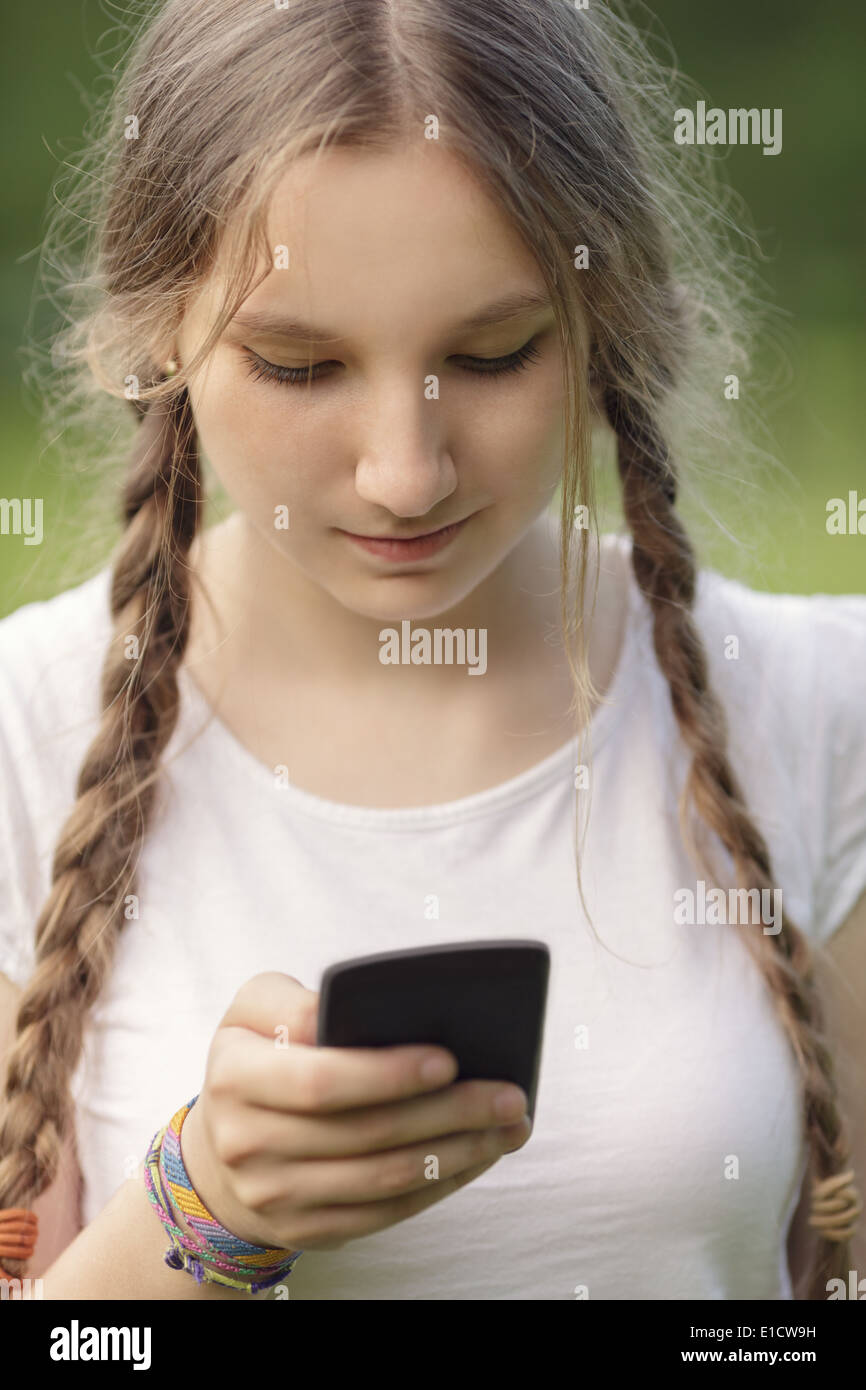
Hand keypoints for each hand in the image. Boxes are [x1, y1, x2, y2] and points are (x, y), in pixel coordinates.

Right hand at [179, 971, 531, 1251]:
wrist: (221, 1142)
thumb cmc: (260, 1054)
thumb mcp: (256, 1007)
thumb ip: (298, 1002)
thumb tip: (363, 1017)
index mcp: (234, 1075)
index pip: (321, 1081)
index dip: (387, 1074)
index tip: (449, 1060)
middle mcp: (246, 1142)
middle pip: (367, 1134)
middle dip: (448, 1114)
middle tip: (510, 1095)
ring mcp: (273, 1195)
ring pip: (384, 1179)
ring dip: (458, 1153)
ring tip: (509, 1125)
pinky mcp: (302, 1230)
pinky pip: (384, 1213)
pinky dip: (439, 1185)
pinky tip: (476, 1156)